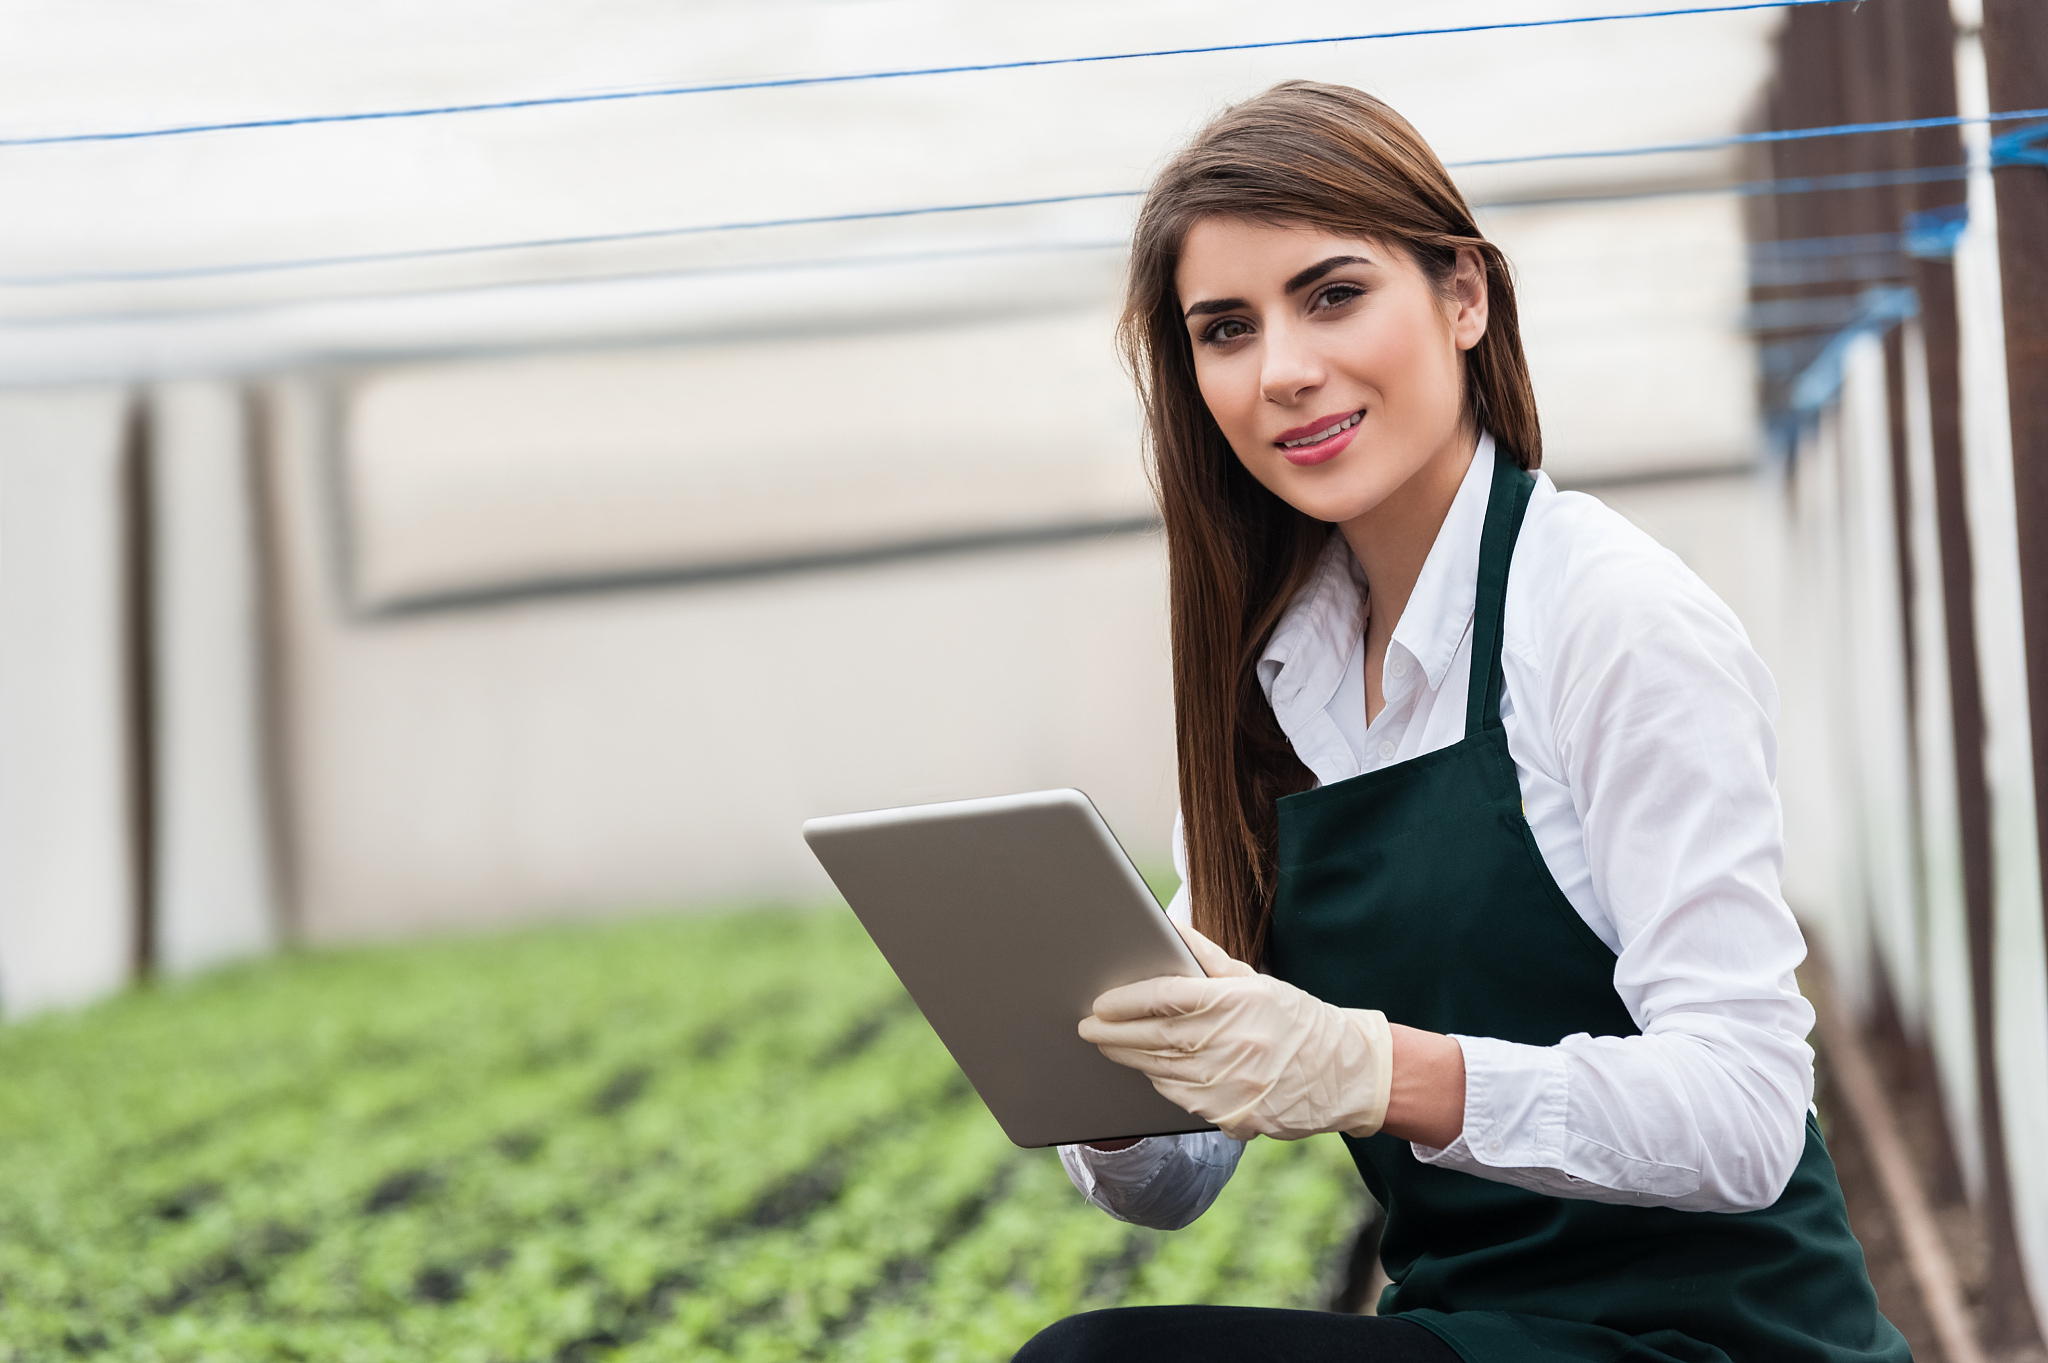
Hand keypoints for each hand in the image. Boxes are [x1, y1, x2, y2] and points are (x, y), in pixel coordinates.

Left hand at [1078, 923, 1391, 1141]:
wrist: (1342, 1073)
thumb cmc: (1293, 1018)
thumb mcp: (1254, 980)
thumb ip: (1205, 956)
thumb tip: (1166, 926)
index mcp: (1236, 1003)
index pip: (1166, 997)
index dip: (1126, 1000)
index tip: (1100, 1002)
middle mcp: (1232, 1044)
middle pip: (1154, 1038)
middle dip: (1113, 1032)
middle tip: (1088, 1026)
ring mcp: (1232, 1084)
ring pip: (1161, 1070)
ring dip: (1128, 1057)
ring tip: (1107, 1044)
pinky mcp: (1233, 1115)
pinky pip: (1180, 1098)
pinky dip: (1157, 1081)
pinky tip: (1145, 1068)